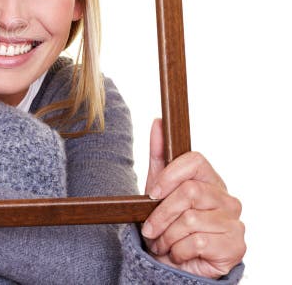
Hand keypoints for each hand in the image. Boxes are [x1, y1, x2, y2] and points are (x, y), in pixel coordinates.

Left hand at [141, 119, 244, 277]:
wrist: (177, 264)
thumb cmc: (169, 223)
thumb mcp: (159, 189)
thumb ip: (160, 155)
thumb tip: (158, 122)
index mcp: (210, 180)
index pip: (196, 160)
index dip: (170, 175)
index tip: (152, 193)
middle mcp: (227, 198)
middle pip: (190, 192)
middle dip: (162, 214)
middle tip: (150, 229)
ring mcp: (234, 222)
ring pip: (190, 220)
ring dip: (167, 236)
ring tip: (163, 243)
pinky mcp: (234, 246)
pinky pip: (196, 242)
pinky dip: (178, 250)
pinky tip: (178, 253)